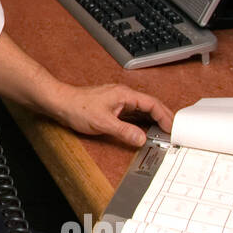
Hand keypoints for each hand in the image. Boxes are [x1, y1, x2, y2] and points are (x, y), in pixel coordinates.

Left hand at [50, 83, 173, 147]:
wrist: (60, 103)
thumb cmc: (77, 107)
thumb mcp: (103, 122)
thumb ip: (124, 131)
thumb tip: (141, 138)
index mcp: (125, 94)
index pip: (152, 104)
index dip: (165, 116)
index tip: (173, 128)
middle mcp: (123, 95)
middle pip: (150, 105)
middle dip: (163, 117)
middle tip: (173, 130)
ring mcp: (118, 100)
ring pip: (141, 109)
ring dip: (153, 119)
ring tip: (162, 131)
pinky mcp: (112, 106)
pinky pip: (132, 113)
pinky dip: (141, 121)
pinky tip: (143, 129)